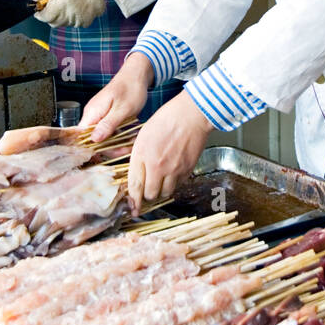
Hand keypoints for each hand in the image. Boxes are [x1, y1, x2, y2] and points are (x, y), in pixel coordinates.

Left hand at [34, 0, 111, 26]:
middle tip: (55, 4)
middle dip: (51, 15)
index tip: (39, 10)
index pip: (45, 17)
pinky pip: (74, 24)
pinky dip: (72, 18)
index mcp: (61, 3)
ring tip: (69, 3)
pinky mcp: (86, 22)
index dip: (40, 14)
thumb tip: (35, 1)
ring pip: (64, 24)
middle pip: (53, 23)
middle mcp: (70, 14)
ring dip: (62, 16)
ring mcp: (79, 20)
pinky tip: (77, 7)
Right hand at [81, 53, 153, 141]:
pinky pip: (108, 131)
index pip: (82, 137)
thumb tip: (94, 139)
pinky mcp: (106, 116)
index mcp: (92, 113)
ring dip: (116, 143)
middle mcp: (92, 115)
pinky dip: (118, 135)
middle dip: (109, 148)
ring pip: (102, 137)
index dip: (92, 149)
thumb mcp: (122, 109)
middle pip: (93, 140)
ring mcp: (99, 115)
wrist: (137, 74)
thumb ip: (108, 124)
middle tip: (126, 149)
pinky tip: (129, 137)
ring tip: (131, 143)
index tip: (109, 155)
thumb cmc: (131, 88)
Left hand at [127, 92, 212, 210]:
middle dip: (147, 194)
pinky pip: (178, 185)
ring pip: (164, 193)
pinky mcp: (187, 170)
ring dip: (161, 190)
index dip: (133, 201)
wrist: (192, 115)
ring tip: (161, 181)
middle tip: (147, 189)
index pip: (135, 186)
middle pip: (149, 194)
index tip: (132, 208)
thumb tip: (137, 174)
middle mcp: (157, 166)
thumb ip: (138, 157)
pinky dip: (174, 183)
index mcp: (142, 155)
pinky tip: (172, 173)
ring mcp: (173, 169)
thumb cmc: (167, 119)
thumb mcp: (143, 135)